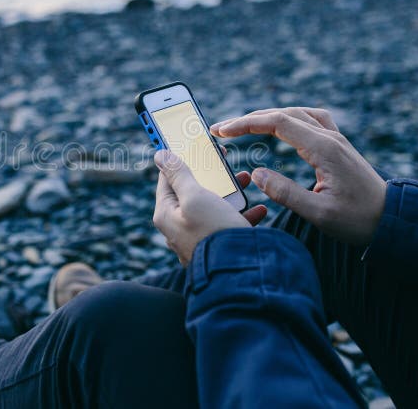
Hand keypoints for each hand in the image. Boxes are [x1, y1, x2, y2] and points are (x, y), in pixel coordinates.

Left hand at [152, 150, 267, 264]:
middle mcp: (178, 227)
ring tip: (245, 179)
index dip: (179, 158)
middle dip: (210, 173)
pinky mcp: (218, 246)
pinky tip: (258, 208)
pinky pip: (229, 224)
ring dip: (230, 190)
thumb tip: (159, 155)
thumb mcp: (194, 196)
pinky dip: (243, 213)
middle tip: (223, 158)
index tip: (192, 144)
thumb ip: (178, 174)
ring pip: (213, 205)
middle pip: (192, 190)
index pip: (166, 178)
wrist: (238, 272)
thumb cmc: (213, 232)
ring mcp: (198, 237)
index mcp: (166, 214)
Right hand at [211, 107, 385, 245]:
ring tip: (244, 126)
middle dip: (250, 118)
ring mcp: (337, 139)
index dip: (247, 124)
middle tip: (222, 129)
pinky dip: (289, 117)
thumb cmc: (358, 221)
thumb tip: (258, 174)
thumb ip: (285, 193)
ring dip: (268, 115)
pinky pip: (310, 120)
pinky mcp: (339, 146)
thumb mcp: (319, 213)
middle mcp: (330, 138)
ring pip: (297, 114)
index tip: (222, 131)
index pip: (278, 123)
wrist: (393, 221)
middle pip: (284, 113)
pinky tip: (280, 124)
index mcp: (324, 149)